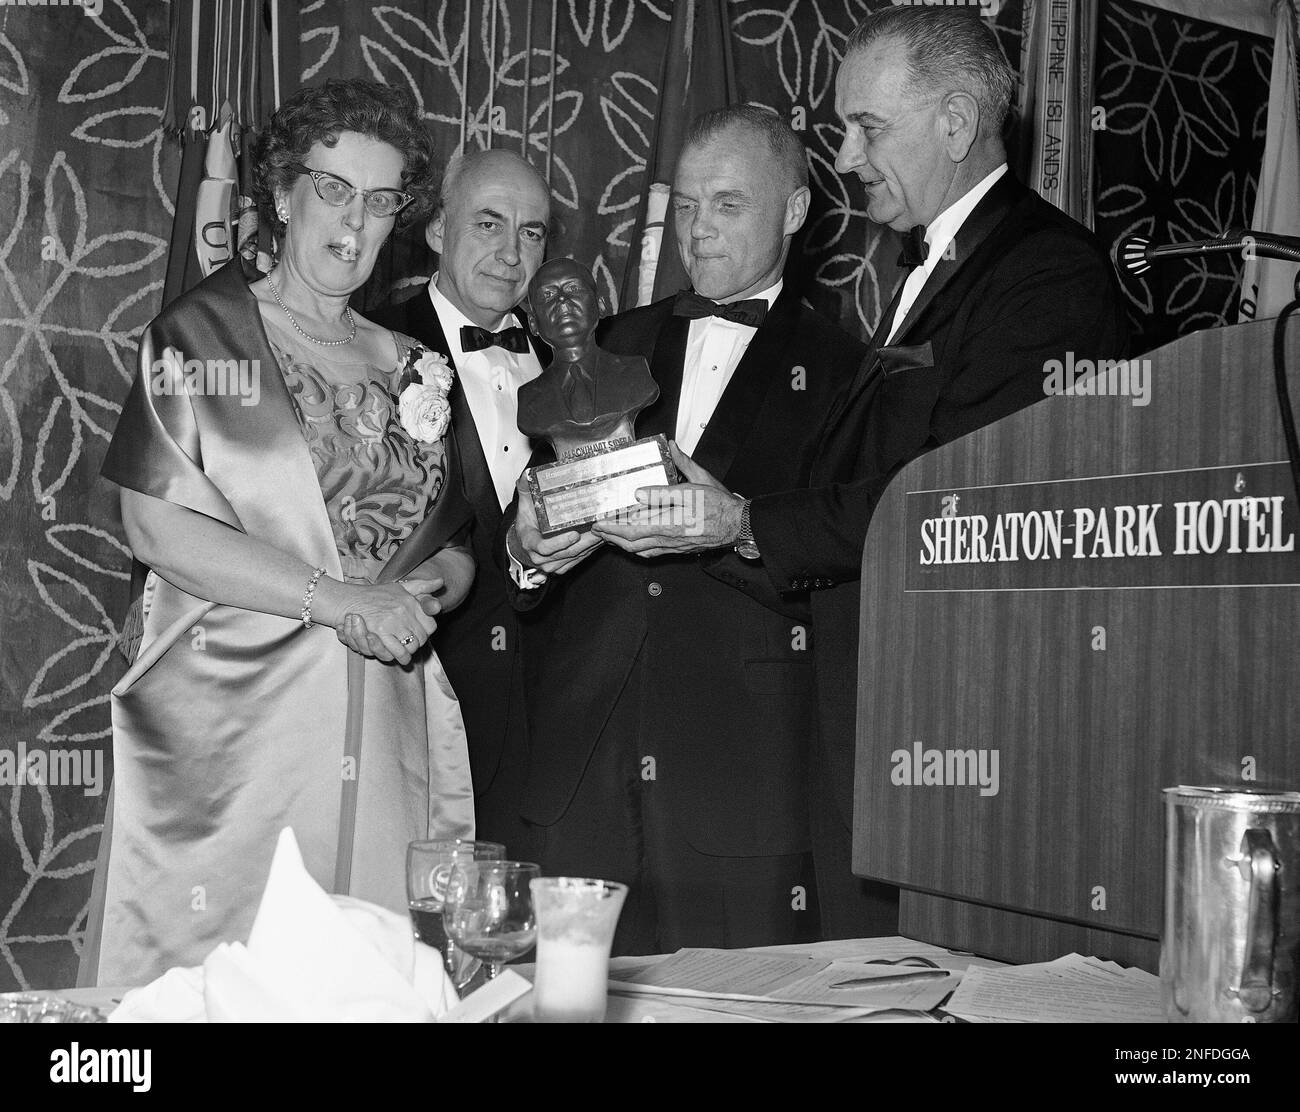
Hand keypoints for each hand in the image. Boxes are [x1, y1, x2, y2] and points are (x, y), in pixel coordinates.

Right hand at [333, 578, 441, 665]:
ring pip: (410, 649)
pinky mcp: (379, 633)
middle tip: (409, 646)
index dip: (427, 633)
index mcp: (410, 602)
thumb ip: (421, 587)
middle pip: (422, 640)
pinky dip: (394, 657)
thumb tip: (441, 581)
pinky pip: (394, 652)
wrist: (349, 600)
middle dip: (416, 645)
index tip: (419, 634)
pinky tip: (392, 655)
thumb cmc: (376, 595)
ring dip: (406, 654)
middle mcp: (403, 611)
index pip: (431, 625)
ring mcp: (392, 622)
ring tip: (402, 655)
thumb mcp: (400, 587)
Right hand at [513, 469, 603, 574]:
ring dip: (590, 546)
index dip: (560, 542)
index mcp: (530, 542)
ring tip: (603, 532)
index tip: (574, 534)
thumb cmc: (527, 522)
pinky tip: (600, 539)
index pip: (544, 547)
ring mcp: (551, 564)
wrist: (525, 540)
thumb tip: (526, 475)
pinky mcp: (562, 566)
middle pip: (566, 552)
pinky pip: (578, 560)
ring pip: (575, 557)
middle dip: (585, 542)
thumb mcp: (524, 504)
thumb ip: (525, 489)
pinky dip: (590, 550)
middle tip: (598, 529)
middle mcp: (540, 557)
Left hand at [592, 442, 742, 557]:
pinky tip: (635, 544)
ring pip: (641, 550)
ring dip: (622, 544)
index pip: (632, 529)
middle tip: (598, 530)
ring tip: (610, 536)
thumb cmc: (719, 505)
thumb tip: (640, 489)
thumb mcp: (694, 487)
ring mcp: (674, 546)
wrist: (737, 524)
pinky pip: (653, 552)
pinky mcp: (680, 548)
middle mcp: (669, 538)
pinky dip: (639, 549)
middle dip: (611, 538)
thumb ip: (664, 489)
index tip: (599, 523)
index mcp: (669, 523)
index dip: (612, 528)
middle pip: (632, 543)